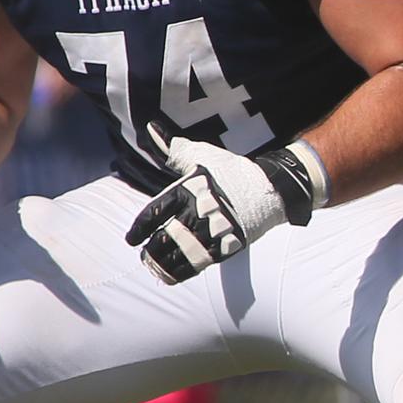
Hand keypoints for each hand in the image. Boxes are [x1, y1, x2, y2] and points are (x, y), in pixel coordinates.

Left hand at [124, 121, 321, 284]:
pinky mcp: (227, 245)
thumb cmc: (231, 171)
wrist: (270, 188)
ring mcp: (214, 230)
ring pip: (179, 253)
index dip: (140, 229)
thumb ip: (172, 147)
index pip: (154, 213)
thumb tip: (150, 126)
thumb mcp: (200, 155)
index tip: (132, 239)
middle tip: (144, 254)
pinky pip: (198, 263)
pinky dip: (181, 272)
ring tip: (154, 267)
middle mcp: (198, 212)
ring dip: (162, 263)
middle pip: (165, 238)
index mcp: (188, 190)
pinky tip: (171, 276)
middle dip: (151, 250)